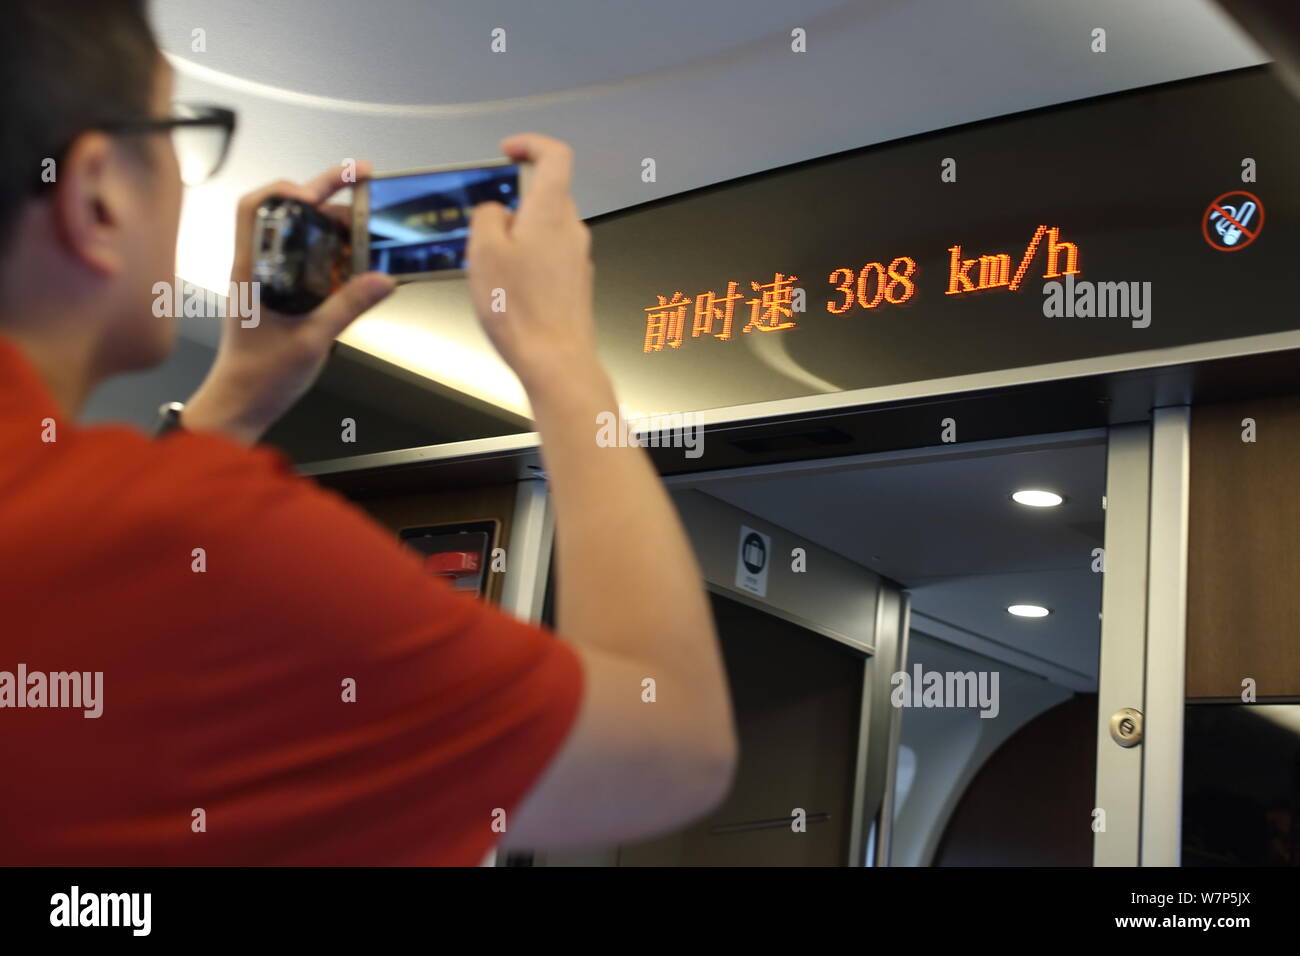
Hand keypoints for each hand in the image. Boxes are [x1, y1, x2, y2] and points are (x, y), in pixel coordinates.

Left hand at [184, 163, 396, 443]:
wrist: (240, 404)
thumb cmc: (257, 376)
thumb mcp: (312, 340)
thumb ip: (348, 307)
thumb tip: (381, 281)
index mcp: (251, 270)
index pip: (260, 206)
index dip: (293, 186)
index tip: (330, 183)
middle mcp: (255, 268)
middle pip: (287, 214)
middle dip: (326, 197)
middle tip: (361, 189)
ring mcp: (266, 279)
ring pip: (298, 237)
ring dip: (331, 230)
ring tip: (363, 234)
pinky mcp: (277, 294)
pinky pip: (304, 262)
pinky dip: (329, 257)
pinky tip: (352, 268)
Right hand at [466, 133, 600, 396]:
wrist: (554, 361)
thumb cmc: (520, 311)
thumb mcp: (483, 251)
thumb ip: (486, 216)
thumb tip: (494, 211)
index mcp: (551, 211)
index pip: (555, 155)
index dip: (530, 144)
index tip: (508, 152)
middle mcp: (571, 230)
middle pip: (546, 194)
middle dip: (513, 201)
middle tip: (484, 223)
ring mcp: (577, 257)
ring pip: (546, 228)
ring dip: (518, 235)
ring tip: (490, 263)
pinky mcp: (575, 283)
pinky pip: (549, 256)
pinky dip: (527, 259)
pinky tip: (507, 287)